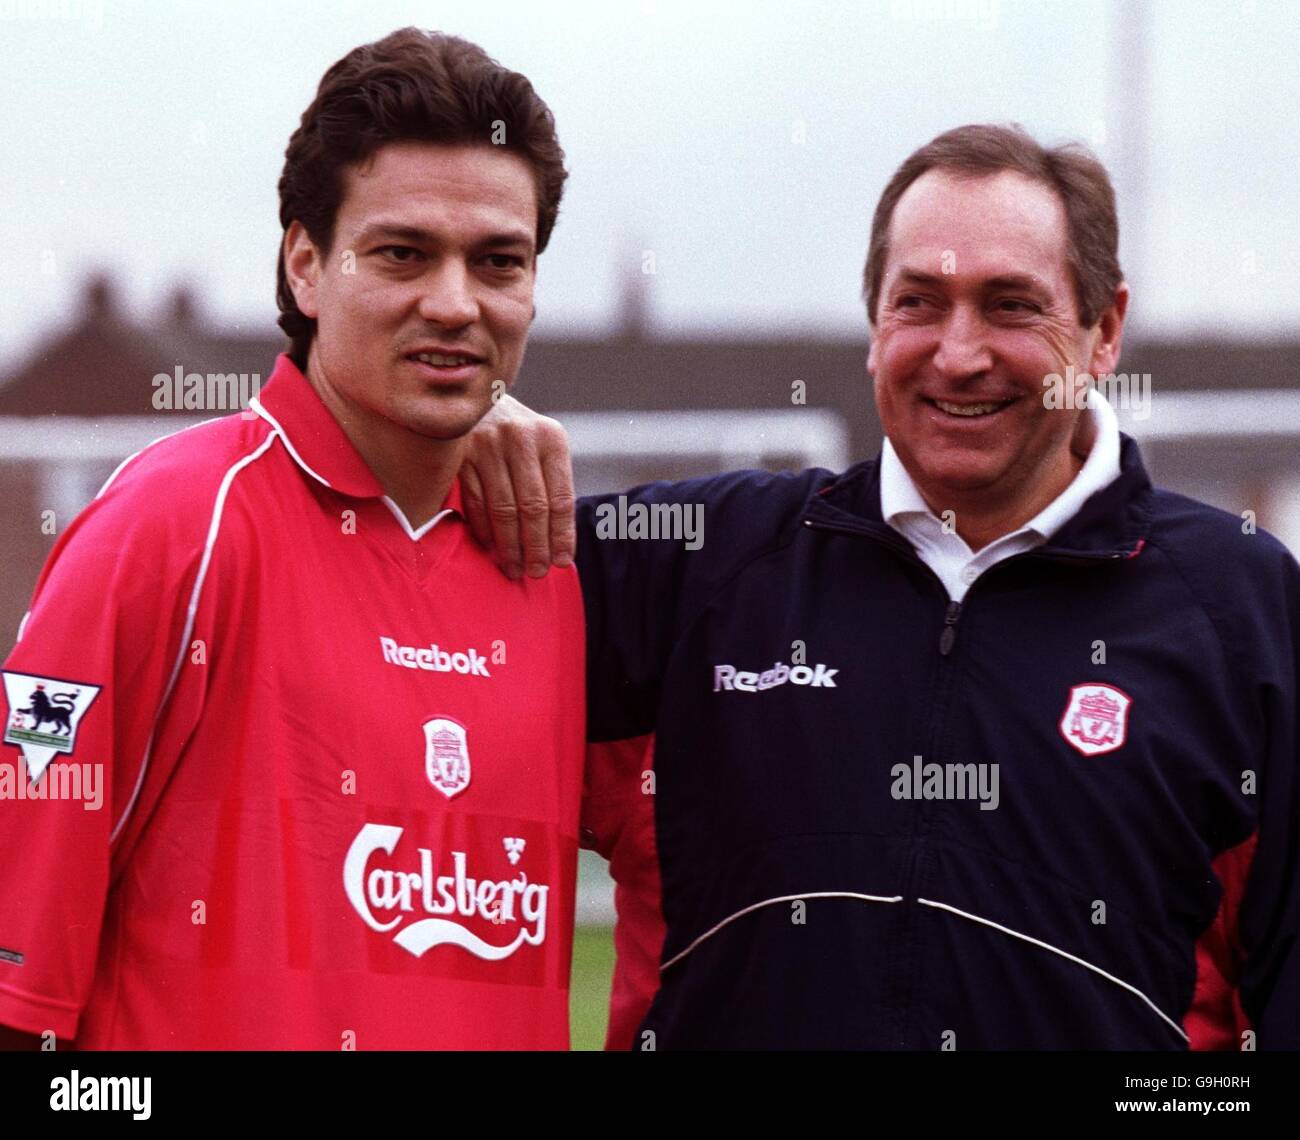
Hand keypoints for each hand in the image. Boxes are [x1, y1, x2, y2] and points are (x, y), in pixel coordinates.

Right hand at [460, 394, 575, 578]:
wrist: (476, 396)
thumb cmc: (518, 434)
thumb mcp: (543, 445)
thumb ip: (552, 483)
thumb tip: (559, 543)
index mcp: (551, 438)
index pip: (561, 498)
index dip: (562, 535)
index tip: (560, 562)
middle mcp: (521, 437)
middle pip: (533, 507)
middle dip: (536, 546)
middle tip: (536, 573)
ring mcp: (487, 444)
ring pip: (503, 509)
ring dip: (510, 546)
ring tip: (515, 568)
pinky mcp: (460, 453)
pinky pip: (476, 502)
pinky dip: (485, 530)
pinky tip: (492, 548)